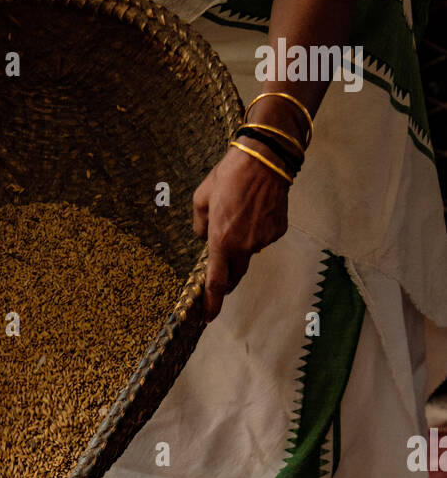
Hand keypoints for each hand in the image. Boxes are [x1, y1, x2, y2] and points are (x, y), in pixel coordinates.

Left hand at [192, 147, 288, 321]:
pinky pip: (263, 239)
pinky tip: (256, 211)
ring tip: (240, 216)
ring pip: (248, 253)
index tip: (208, 317)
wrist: (266, 159)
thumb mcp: (201, 198)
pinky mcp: (278, 232)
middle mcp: (243, 246)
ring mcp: (263, 240)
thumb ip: (200, 225)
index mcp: (221, 241)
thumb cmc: (230, 175)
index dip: (212, 303)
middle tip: (220, 271)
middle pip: (234, 275)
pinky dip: (256, 231)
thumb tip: (205, 238)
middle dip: (226, 277)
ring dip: (241, 245)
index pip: (216, 282)